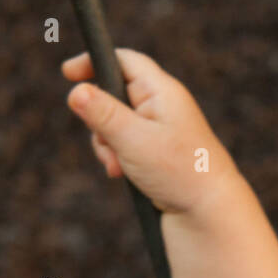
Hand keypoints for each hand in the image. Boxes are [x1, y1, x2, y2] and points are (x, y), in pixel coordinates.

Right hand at [62, 48, 238, 214]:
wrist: (210, 216)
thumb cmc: (180, 173)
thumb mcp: (133, 140)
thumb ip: (102, 114)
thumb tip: (75, 90)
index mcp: (163, 92)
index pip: (126, 61)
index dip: (95, 62)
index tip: (67, 73)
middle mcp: (163, 108)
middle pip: (114, 95)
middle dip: (99, 118)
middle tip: (105, 140)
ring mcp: (160, 132)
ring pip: (115, 125)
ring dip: (107, 144)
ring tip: (117, 166)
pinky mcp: (157, 155)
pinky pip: (125, 147)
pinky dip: (117, 158)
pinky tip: (122, 175)